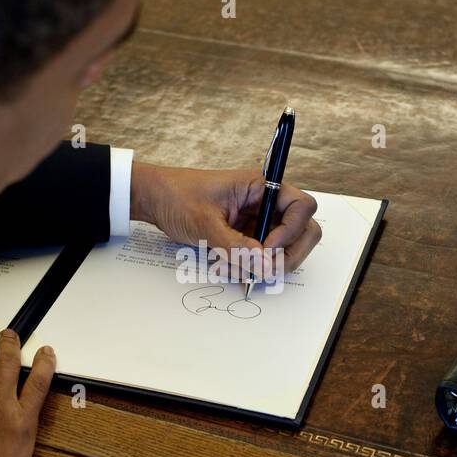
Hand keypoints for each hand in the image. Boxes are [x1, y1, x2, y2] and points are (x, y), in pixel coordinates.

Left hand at [131, 163, 320, 279]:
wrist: (154, 200)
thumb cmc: (177, 196)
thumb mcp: (204, 223)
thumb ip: (236, 246)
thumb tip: (265, 266)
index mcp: (261, 187)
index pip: (302, 207)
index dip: (292, 230)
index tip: (268, 246)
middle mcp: (265, 204)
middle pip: (303, 232)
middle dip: (287, 254)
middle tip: (264, 269)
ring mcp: (258, 222)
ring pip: (284, 249)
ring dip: (266, 266)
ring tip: (234, 269)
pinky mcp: (247, 237)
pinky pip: (261, 258)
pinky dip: (249, 268)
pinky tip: (226, 268)